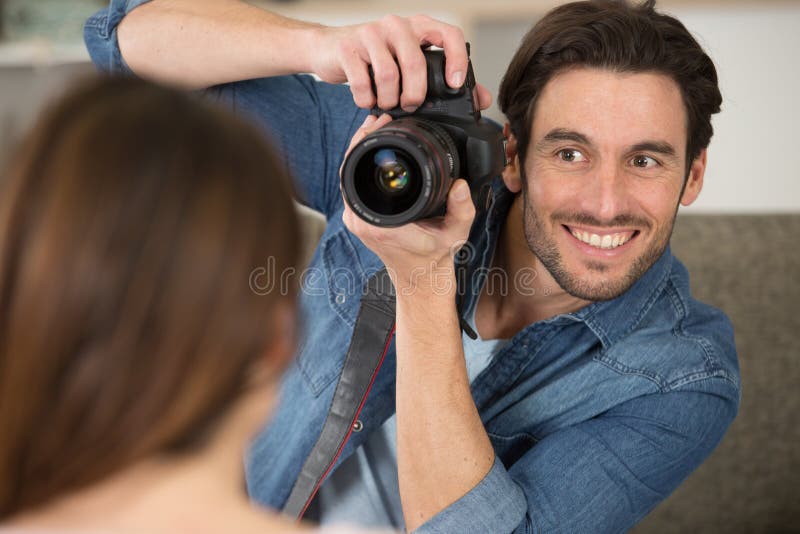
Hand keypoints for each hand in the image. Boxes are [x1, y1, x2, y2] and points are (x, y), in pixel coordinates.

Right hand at [311, 15, 488, 111]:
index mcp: (418, 26)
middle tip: (411, 105)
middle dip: (415, 93)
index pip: (448, 34)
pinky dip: (367, 100)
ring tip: (388, 104)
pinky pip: (363, 83)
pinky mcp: (348, 48)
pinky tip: (368, 100)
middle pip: (416, 63)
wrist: (330, 48)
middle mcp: (396, 24)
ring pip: (389, 75)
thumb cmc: (377, 58)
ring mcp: (370, 33)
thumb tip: (481, 99)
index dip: (456, 59)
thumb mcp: (411, 62)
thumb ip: (445, 78)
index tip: (455, 84)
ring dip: (390, 100)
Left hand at [341, 114, 476, 293]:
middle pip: (349, 167)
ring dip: (363, 150)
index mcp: (375, 221)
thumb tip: (460, 184)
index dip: (363, 140)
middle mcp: (359, 219)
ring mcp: (356, 218)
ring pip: (350, 174)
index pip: (354, 170)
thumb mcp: (455, 232)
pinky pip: (355, 183)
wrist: (421, 281)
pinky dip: (364, 163)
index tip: (379, 122)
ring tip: (380, 127)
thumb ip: (461, 208)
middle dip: (363, 138)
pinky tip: (378, 148)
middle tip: (381, 117)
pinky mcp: (360, 216)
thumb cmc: (433, 259)